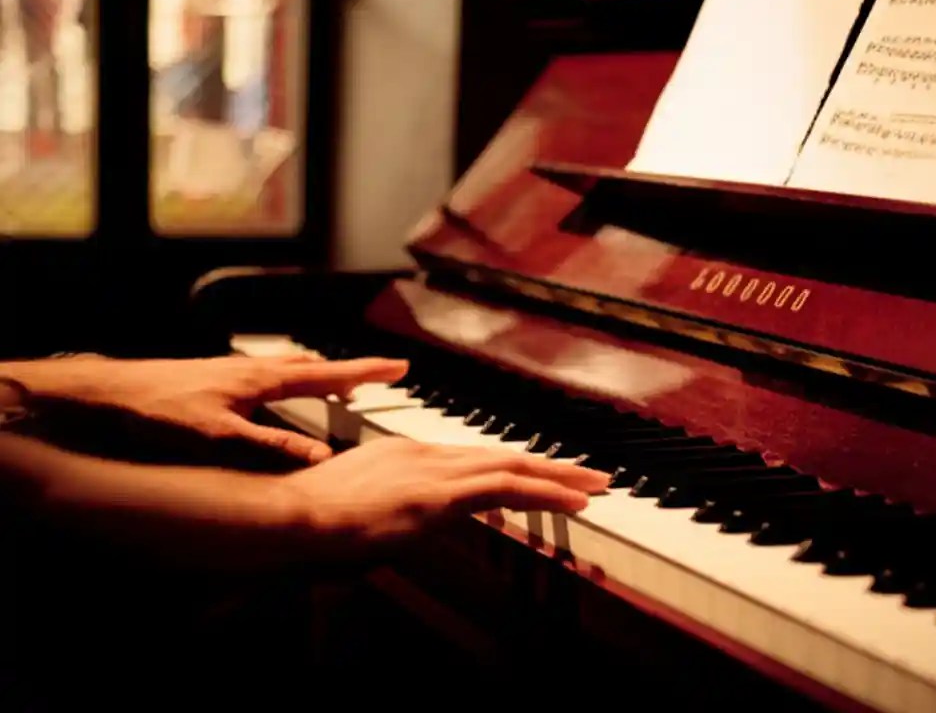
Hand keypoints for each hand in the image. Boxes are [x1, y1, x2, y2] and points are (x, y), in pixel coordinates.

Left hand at [22, 354, 408, 462]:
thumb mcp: (218, 438)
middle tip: (373, 381)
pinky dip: (284, 388)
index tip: (399, 367)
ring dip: (314, 380)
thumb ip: (272, 450)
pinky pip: (262, 382)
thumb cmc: (153, 413)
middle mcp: (247, 372)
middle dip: (345, 375)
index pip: (325, 374)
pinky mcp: (208, 384)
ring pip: (284, 373)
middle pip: (308, 368)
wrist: (98, 394)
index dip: (365, 373)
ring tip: (333, 392)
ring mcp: (227, 375)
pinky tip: (272, 405)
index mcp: (258, 380)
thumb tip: (323, 463)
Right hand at [276, 437, 609, 551]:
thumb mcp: (355, 507)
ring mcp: (435, 470)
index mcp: (405, 454)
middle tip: (589, 474)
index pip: (472, 459)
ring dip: (561, 477)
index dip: (510, 466)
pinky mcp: (441, 493)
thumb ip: (385, 510)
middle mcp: (427, 454)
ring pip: (514, 467)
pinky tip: (574, 501)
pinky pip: (508, 487)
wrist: (293, 515)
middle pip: (502, 456)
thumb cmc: (310, 519)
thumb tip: (395, 526)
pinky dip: (547, 491)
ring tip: (597, 486)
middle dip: (549, 467)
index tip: (537, 474)